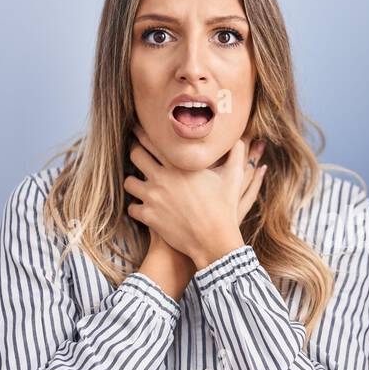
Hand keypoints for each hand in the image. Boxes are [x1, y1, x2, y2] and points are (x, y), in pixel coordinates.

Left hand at [124, 123, 268, 269]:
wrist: (214, 239)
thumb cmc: (225, 208)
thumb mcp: (234, 178)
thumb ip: (236, 154)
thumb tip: (239, 139)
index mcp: (180, 165)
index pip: (153, 141)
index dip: (143, 133)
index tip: (139, 129)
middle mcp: (163, 177)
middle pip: (136, 155)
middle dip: (135, 153)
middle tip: (137, 154)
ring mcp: (153, 198)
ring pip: (129, 182)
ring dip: (133, 182)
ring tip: (138, 183)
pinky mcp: (149, 216)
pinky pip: (132, 208)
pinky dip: (136, 208)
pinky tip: (142, 208)